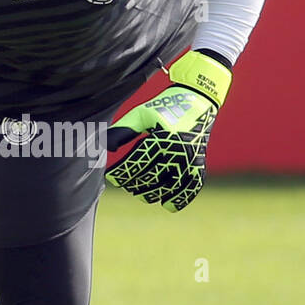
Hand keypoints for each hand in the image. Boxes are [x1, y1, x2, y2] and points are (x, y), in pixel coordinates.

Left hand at [105, 50, 230, 211]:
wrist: (199, 100)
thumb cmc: (165, 106)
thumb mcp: (142, 114)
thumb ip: (123, 130)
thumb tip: (105, 146)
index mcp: (163, 137)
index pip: (137, 162)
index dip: (121, 172)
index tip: (110, 177)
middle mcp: (179, 151)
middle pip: (151, 177)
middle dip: (133, 183)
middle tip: (123, 184)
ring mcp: (191, 160)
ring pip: (168, 187)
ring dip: (151, 193)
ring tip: (139, 192)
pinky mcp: (199, 165)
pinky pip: (190, 188)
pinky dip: (179, 198)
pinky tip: (166, 204)